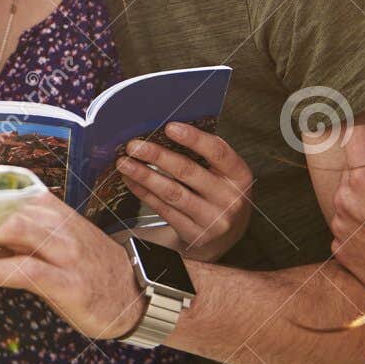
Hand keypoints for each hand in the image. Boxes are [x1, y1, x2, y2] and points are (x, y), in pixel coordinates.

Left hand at [0, 194, 147, 339]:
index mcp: (49, 207)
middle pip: (0, 204)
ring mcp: (62, 251)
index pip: (1, 189)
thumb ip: (20, 232)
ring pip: (8, 230)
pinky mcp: (64, 281)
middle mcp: (55, 222)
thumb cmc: (88, 269)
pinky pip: (19, 269)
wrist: (137, 296)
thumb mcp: (55, 240)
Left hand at [115, 122, 253, 261]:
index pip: (218, 152)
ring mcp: (212, 220)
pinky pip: (164, 210)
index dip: (194, 138)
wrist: (225, 235)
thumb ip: (204, 155)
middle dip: (157, 156)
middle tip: (134, 146)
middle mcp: (230, 199)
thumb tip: (165, 131)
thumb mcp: (223, 173)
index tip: (170, 127)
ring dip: (144, 175)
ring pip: (172, 193)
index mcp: (239, 176)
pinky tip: (131, 181)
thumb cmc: (219, 193)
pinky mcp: (194, 234)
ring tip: (124, 163)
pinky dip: (144, 193)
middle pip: (188, 172)